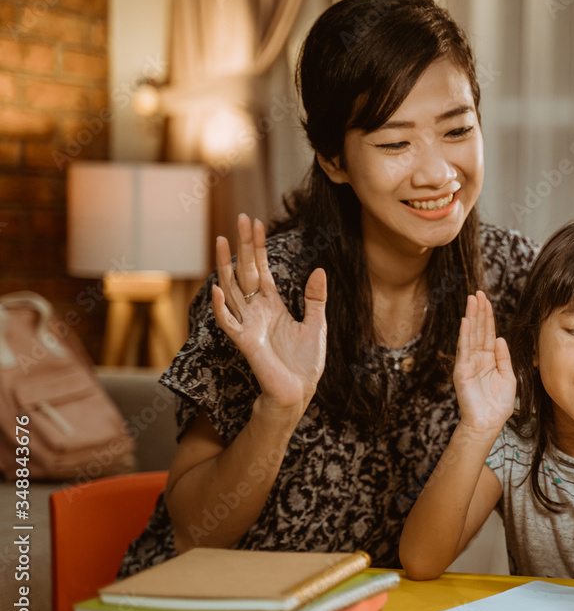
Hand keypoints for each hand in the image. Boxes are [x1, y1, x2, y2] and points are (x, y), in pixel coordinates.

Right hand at [211, 213, 327, 416]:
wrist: (300, 391)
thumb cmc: (306, 362)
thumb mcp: (317, 324)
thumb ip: (316, 298)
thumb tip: (319, 269)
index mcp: (273, 304)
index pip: (261, 268)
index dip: (258, 246)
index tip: (256, 222)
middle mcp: (256, 310)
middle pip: (245, 271)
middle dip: (243, 246)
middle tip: (240, 219)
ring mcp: (248, 324)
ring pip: (231, 289)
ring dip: (226, 266)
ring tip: (223, 241)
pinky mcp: (245, 342)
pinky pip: (228, 322)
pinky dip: (221, 306)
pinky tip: (218, 288)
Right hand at [453, 291, 515, 439]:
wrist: (488, 422)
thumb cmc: (498, 404)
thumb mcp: (508, 376)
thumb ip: (503, 357)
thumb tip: (501, 338)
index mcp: (489, 358)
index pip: (488, 333)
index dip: (488, 316)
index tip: (486, 300)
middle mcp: (477, 358)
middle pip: (478, 330)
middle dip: (478, 311)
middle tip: (478, 292)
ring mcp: (468, 363)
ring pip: (470, 335)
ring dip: (471, 317)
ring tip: (472, 300)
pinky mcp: (461, 371)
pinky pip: (464, 350)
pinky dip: (465, 335)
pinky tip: (466, 321)